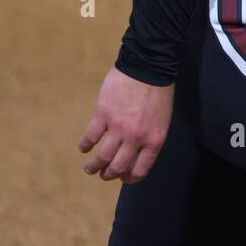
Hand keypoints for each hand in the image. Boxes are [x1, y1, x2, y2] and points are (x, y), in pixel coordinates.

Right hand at [79, 67, 173, 184]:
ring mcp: (118, 128)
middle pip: (117, 167)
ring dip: (93, 166)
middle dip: (109, 175)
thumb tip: (135, 154)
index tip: (122, 178)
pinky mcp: (102, 115)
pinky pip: (90, 137)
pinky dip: (85, 145)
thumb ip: (149, 138)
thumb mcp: (162, 120)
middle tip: (103, 175)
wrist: (148, 67)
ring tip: (89, 168)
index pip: (139, 170)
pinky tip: (84, 147)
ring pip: (101, 157)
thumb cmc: (158, 93)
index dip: (129, 178)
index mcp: (154, 141)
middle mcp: (136, 139)